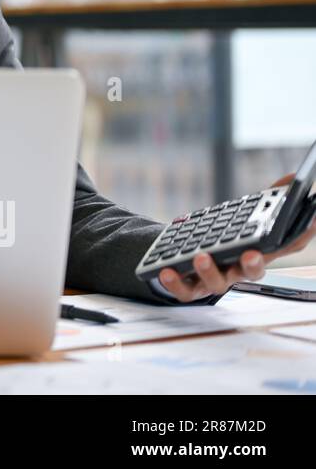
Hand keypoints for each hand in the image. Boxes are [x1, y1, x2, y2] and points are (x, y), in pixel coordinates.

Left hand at [157, 173, 315, 301]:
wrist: (183, 259)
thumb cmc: (220, 238)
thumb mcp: (242, 218)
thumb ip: (266, 199)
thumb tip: (291, 178)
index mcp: (258, 252)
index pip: (285, 247)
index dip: (302, 234)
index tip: (312, 219)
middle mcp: (239, 270)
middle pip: (253, 271)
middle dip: (253, 264)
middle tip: (251, 253)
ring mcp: (215, 281)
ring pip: (217, 284)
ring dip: (210, 270)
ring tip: (201, 256)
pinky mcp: (189, 288)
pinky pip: (184, 291)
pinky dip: (175, 282)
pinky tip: (167, 270)